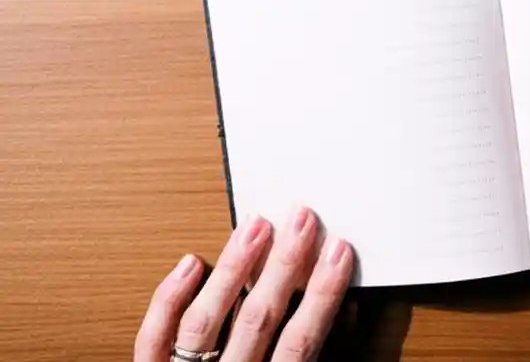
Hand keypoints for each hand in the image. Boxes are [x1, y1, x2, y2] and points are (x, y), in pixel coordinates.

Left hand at [135, 208, 353, 361]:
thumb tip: (345, 317)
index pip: (301, 341)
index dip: (322, 294)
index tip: (339, 252)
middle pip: (257, 320)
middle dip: (284, 266)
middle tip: (301, 220)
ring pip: (206, 320)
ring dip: (233, 268)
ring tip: (254, 226)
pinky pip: (153, 338)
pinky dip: (169, 297)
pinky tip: (191, 262)